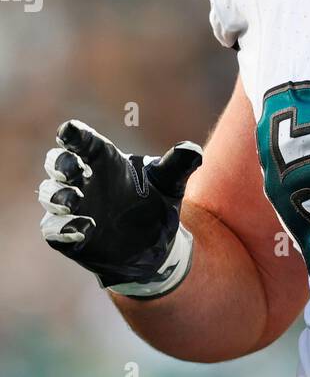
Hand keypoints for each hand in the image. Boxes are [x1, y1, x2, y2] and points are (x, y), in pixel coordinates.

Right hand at [38, 119, 201, 294]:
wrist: (154, 245)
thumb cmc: (155, 204)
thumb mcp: (170, 184)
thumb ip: (178, 165)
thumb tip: (192, 150)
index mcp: (104, 161)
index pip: (83, 141)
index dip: (74, 135)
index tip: (70, 131)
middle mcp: (84, 181)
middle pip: (58, 163)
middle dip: (60, 163)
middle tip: (72, 168)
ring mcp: (74, 208)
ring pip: (50, 194)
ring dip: (57, 196)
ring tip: (73, 200)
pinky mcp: (71, 236)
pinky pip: (53, 230)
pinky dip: (63, 228)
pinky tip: (84, 228)